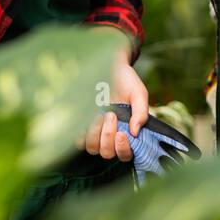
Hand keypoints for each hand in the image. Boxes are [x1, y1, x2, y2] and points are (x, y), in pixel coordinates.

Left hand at [81, 45, 148, 161]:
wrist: (108, 65)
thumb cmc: (125, 80)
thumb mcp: (138, 93)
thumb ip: (141, 112)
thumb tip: (135, 132)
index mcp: (127, 132)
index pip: (125, 154)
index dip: (123, 149)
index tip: (123, 133)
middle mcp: (111, 136)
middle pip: (107, 153)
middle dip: (108, 137)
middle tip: (111, 115)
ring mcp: (95, 132)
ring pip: (92, 148)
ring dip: (96, 134)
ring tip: (99, 115)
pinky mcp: (81, 125)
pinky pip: (78, 139)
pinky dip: (82, 132)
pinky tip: (88, 116)